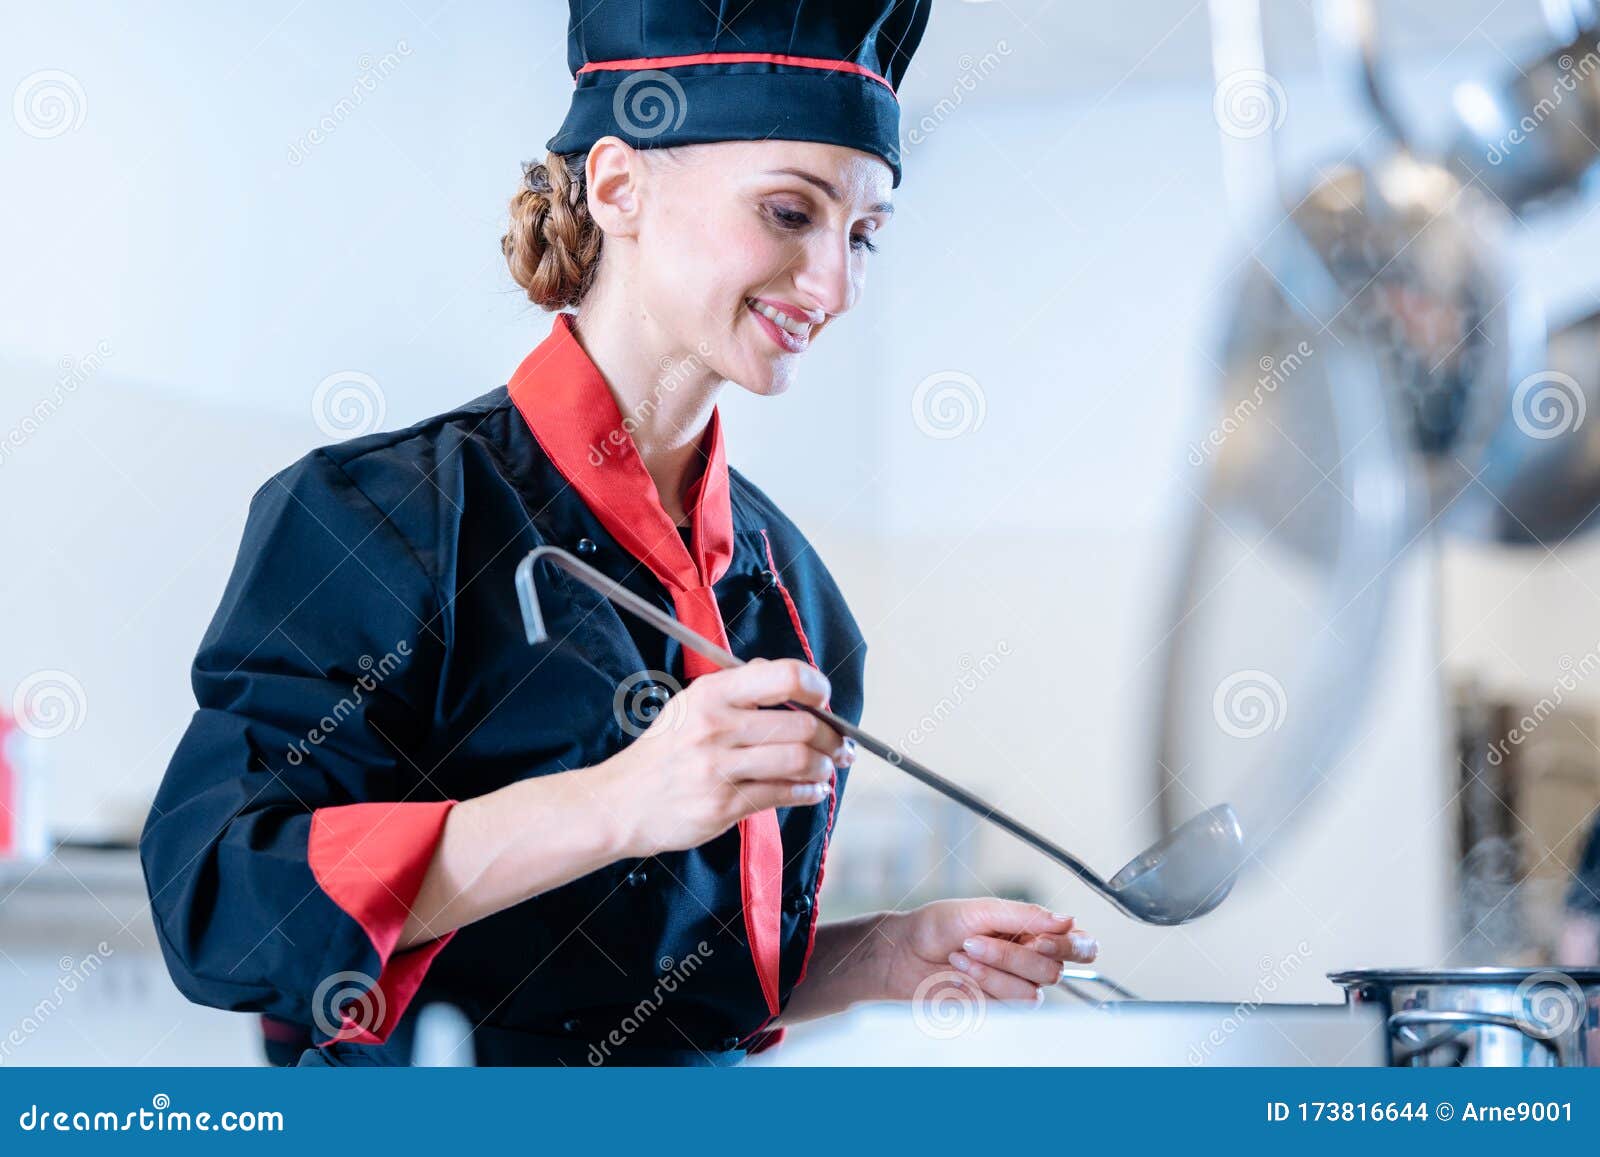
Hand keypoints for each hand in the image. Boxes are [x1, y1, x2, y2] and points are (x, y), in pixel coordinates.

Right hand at [593, 657, 854, 857]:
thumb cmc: (663, 751)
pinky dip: (809, 793)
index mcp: (712, 693)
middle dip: (833, 737)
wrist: (622, 802)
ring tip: (827, 767)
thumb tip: (787, 677)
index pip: (784, 676)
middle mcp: (717, 726)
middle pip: (802, 726)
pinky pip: (784, 795)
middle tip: (841, 744)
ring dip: (824, 766)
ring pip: (799, 762)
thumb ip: (738, 688)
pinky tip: (813, 790)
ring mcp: (720, 768)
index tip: (825, 700)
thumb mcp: (691, 704)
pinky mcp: (724, 805)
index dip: (817, 687)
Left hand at [879, 898, 1099, 1003]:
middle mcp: (1030, 962)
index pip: (1079, 945)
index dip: (1072, 945)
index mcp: (1034, 931)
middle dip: (1018, 954)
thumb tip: (1067, 920)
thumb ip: (1024, 915)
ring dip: (997, 965)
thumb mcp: (980, 910)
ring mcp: (1015, 987)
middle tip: (985, 939)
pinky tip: (963, 968)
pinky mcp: (998, 1009)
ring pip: (1034, 989)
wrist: (903, 954)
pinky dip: (985, 981)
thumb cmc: (937, 926)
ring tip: (966, 949)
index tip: (1046, 938)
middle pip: (1056, 969)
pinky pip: (1010, 1003)